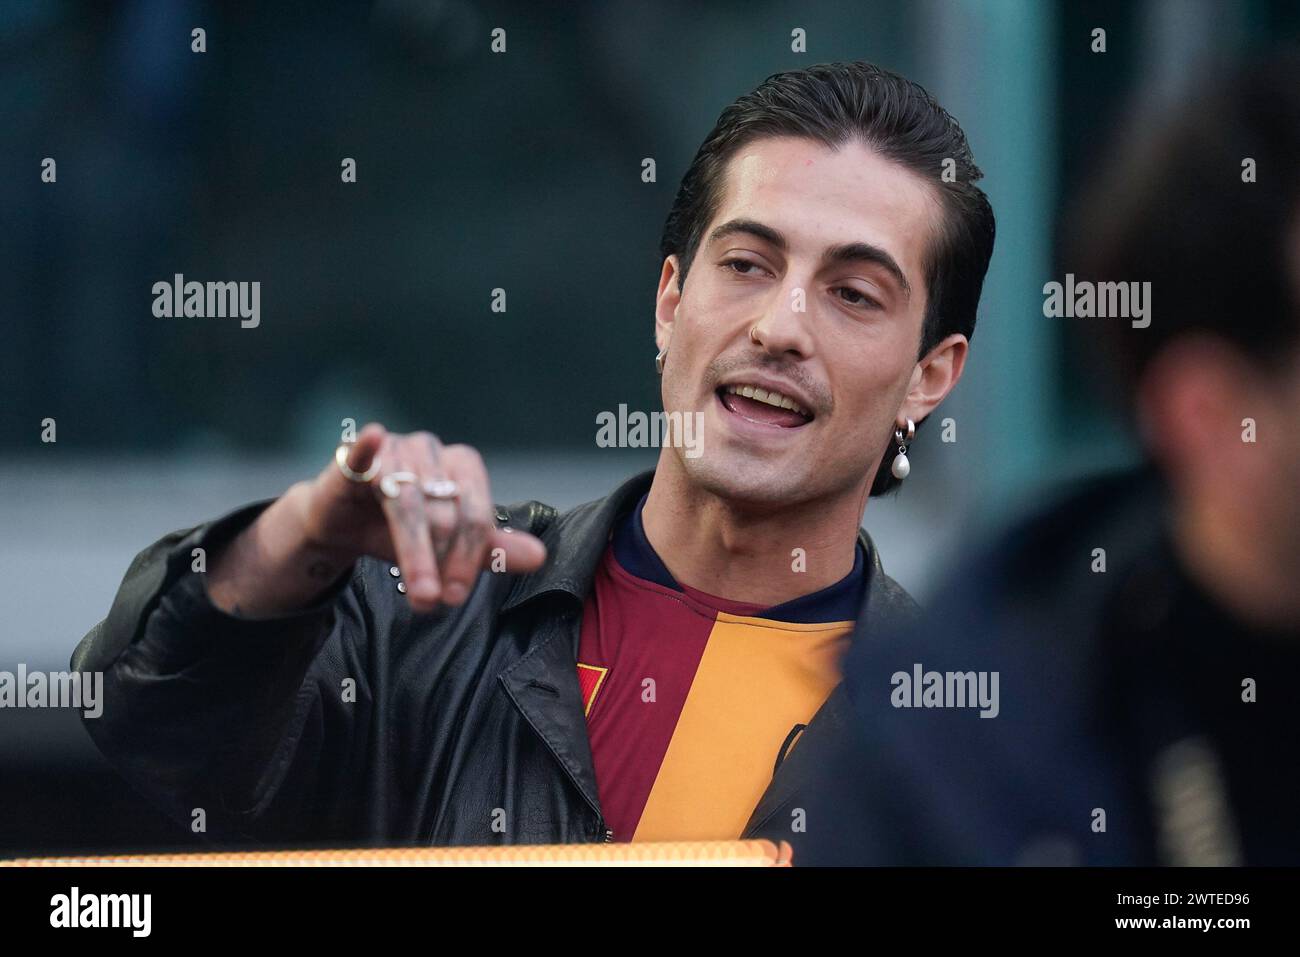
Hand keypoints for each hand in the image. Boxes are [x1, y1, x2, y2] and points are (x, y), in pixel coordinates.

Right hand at [296, 423, 546, 612]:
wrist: (345, 523)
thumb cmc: (404, 530)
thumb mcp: (449, 546)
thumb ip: (491, 550)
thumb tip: (539, 557)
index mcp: (462, 465)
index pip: (476, 512)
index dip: (470, 555)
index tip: (457, 596)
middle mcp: (431, 451)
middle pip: (444, 511)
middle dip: (440, 562)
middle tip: (434, 601)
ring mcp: (392, 450)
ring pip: (408, 501)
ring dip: (413, 551)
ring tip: (418, 592)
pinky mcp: (353, 457)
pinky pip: (363, 452)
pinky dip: (368, 446)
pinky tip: (374, 438)